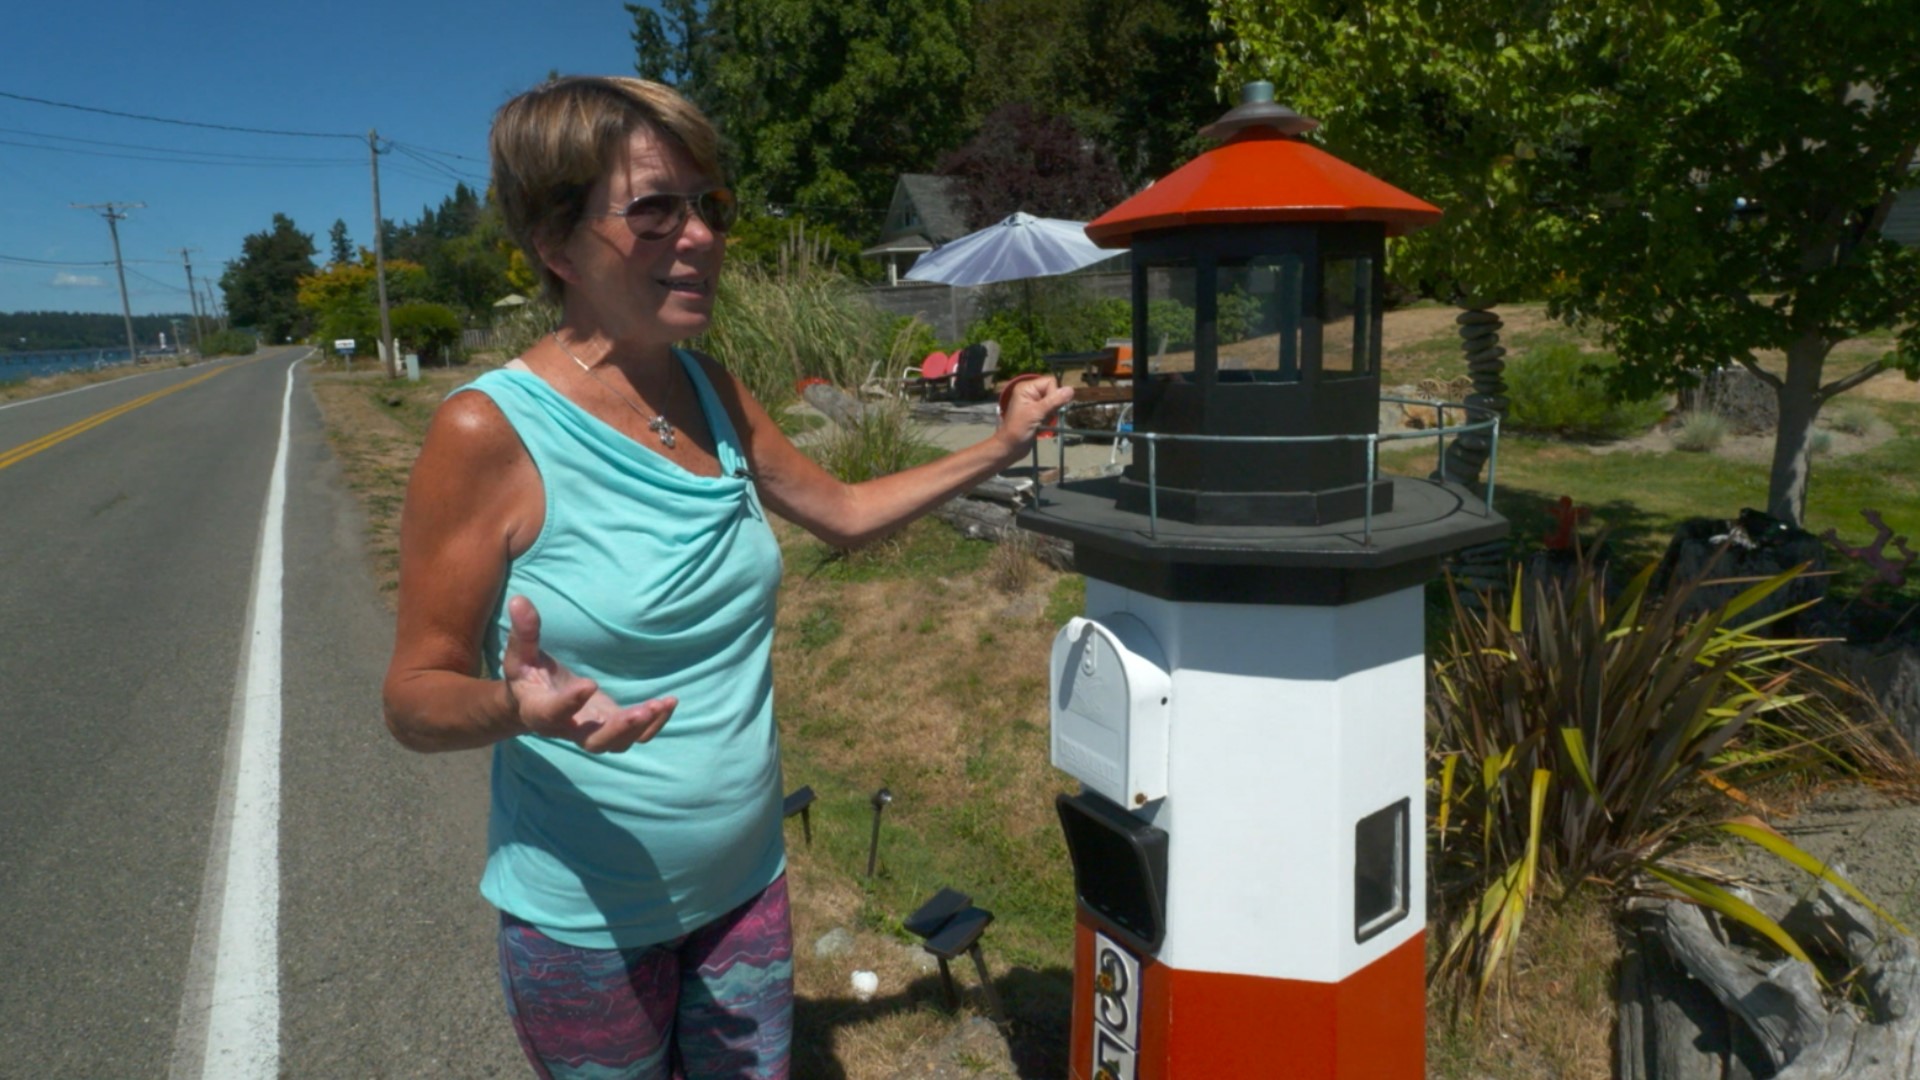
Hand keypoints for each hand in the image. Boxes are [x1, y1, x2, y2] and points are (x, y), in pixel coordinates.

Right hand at [501, 595, 674, 752]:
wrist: (534, 701)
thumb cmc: (527, 674)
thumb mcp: (521, 654)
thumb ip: (524, 633)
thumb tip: (520, 600)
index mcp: (540, 711)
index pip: (553, 713)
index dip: (570, 703)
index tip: (590, 684)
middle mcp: (568, 728)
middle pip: (594, 743)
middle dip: (619, 729)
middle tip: (641, 711)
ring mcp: (592, 731)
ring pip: (619, 743)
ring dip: (642, 727)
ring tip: (662, 704)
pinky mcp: (611, 726)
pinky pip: (635, 735)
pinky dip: (654, 723)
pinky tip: (669, 702)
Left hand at [995, 374, 1076, 450]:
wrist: (1010, 447)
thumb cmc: (1018, 430)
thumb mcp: (1036, 414)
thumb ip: (1054, 401)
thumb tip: (1071, 389)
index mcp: (1027, 387)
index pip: (1050, 382)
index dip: (1053, 394)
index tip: (1047, 408)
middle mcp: (1030, 392)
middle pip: (1053, 391)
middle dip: (1053, 405)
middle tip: (1043, 416)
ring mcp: (1034, 402)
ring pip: (1054, 402)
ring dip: (1052, 413)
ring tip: (1042, 422)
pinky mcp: (1038, 412)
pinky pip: (1052, 410)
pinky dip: (1050, 418)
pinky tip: (1043, 425)